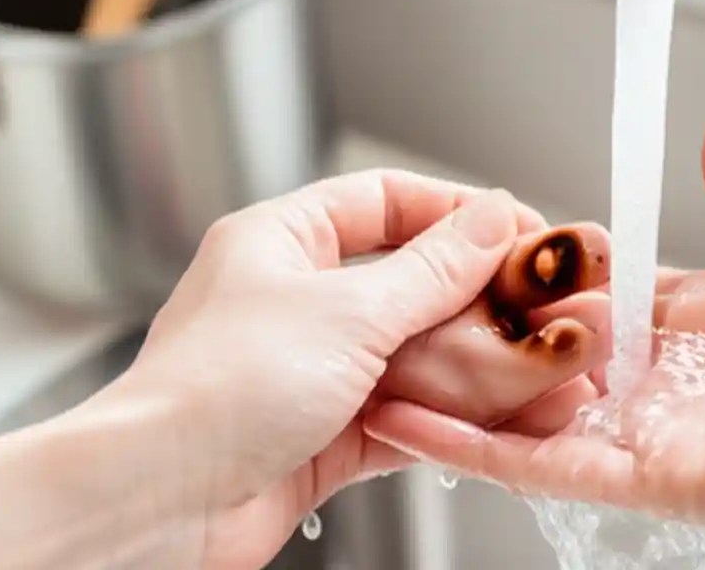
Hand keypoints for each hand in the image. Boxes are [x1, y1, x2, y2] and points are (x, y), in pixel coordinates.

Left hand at [92, 171, 611, 567]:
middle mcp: (295, 302)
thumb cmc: (218, 391)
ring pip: (413, 355)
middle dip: (481, 297)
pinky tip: (495, 417)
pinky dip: (448, 417)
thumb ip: (430, 270)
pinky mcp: (324, 437)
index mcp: (281, 243)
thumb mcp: (347, 311)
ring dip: (477, 364)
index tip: (517, 229)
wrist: (160, 504)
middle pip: (409, 283)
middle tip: (545, 304)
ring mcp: (311, 372)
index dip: (455, 211)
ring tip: (545, 366)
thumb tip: (488, 220)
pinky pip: (404, 416)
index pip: (384, 201)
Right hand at [366, 107, 704, 569]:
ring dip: (448, 385)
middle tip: (405, 294)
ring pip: (520, 408)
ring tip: (372, 356)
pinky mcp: (636, 479)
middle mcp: (662, 379)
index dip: (540, 266)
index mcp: (699, 318)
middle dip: (476, 324)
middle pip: (543, 348)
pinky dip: (466, 446)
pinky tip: (403, 418)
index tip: (489, 240)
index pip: (593, 289)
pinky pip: (535, 464)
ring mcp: (643, 432)